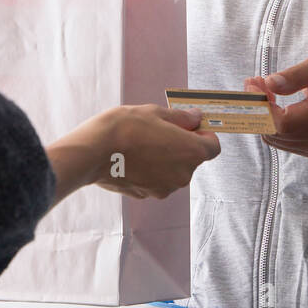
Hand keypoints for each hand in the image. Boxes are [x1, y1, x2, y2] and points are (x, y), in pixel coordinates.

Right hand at [53, 104, 220, 199]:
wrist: (94, 152)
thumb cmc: (126, 128)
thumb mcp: (156, 112)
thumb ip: (181, 118)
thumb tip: (196, 118)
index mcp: (192, 152)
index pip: (213, 146)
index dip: (202, 134)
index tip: (188, 126)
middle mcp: (183, 175)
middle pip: (191, 159)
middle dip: (180, 145)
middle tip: (158, 130)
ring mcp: (165, 188)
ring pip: (172, 170)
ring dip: (164, 158)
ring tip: (141, 143)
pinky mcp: (147, 194)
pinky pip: (155, 180)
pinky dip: (149, 170)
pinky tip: (132, 157)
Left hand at [244, 56, 307, 157]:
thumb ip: (295, 75)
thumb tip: (270, 83)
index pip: (284, 122)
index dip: (262, 107)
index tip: (254, 85)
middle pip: (276, 132)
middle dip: (257, 108)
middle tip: (254, 83)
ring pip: (276, 139)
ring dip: (262, 116)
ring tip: (265, 91)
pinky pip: (283, 142)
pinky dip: (272, 125)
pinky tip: (274, 106)